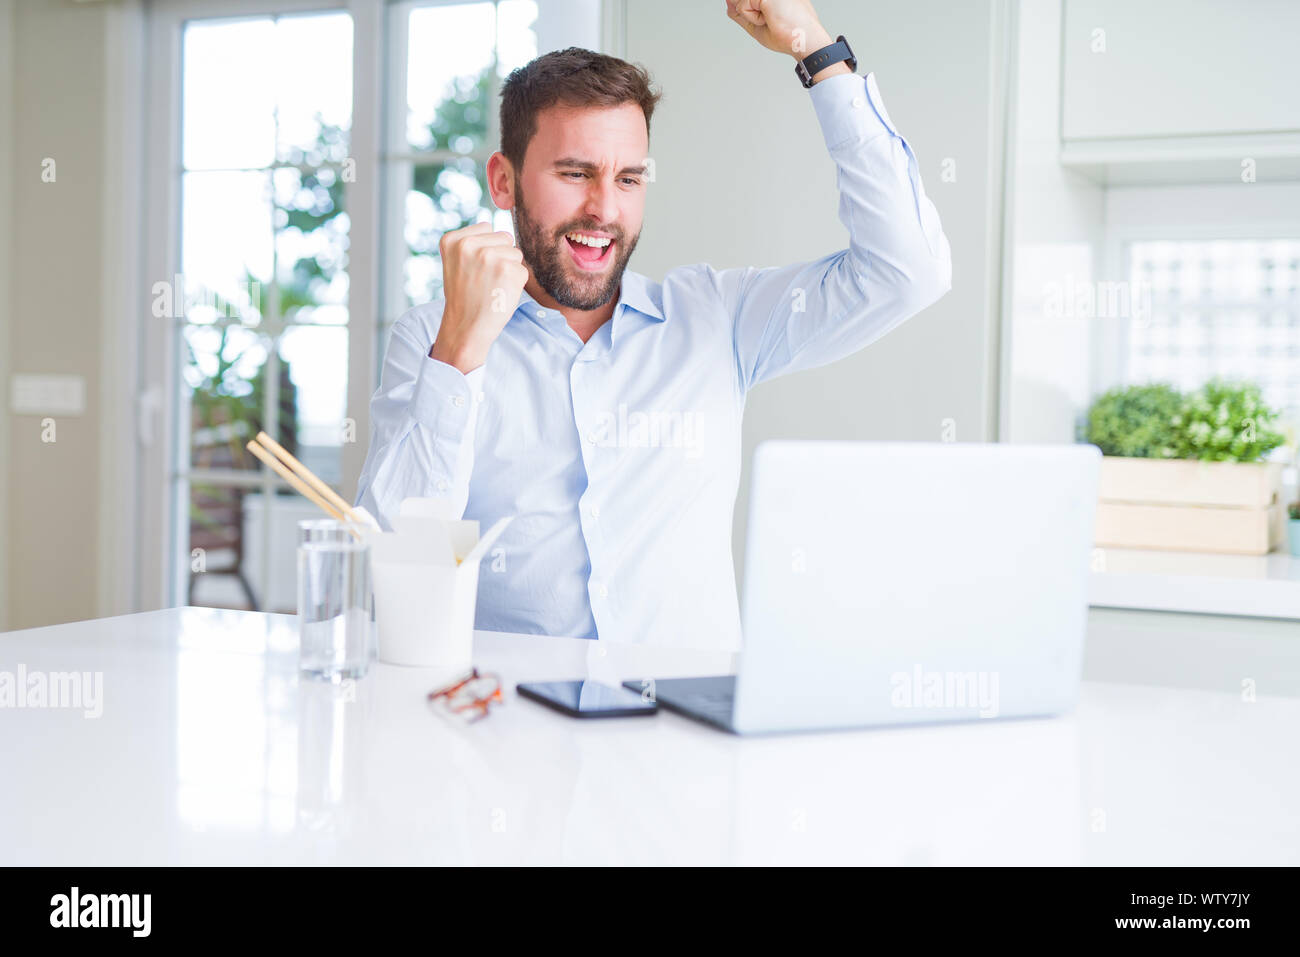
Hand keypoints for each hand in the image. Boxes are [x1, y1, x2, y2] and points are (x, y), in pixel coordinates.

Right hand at [430, 222, 528, 373]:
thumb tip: (505, 233)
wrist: (465, 328)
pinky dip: (516, 284)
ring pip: (515, 253)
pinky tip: (500, 294)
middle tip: (484, 281)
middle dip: (500, 258)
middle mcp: (469, 244)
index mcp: (452, 240)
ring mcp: (488, 256)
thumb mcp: (457, 263)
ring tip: (491, 287)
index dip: (486, 250)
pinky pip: (523, 270)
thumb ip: (473, 243)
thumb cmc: (465, 297)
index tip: (473, 270)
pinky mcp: (508, 269)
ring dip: (509, 271)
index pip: (487, 228)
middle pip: (504, 238)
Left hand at [724, 0, 833, 59]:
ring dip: (751, 17)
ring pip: (740, 3)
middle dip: (749, 13)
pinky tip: (769, 18)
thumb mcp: (757, 24)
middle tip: (770, 21)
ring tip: (771, 19)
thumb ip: (742, 12)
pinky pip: (742, 7)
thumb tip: (728, 2)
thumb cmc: (787, 35)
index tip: (764, 19)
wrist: (803, 39)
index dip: (747, 10)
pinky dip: (753, 18)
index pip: (748, 1)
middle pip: (742, 2)